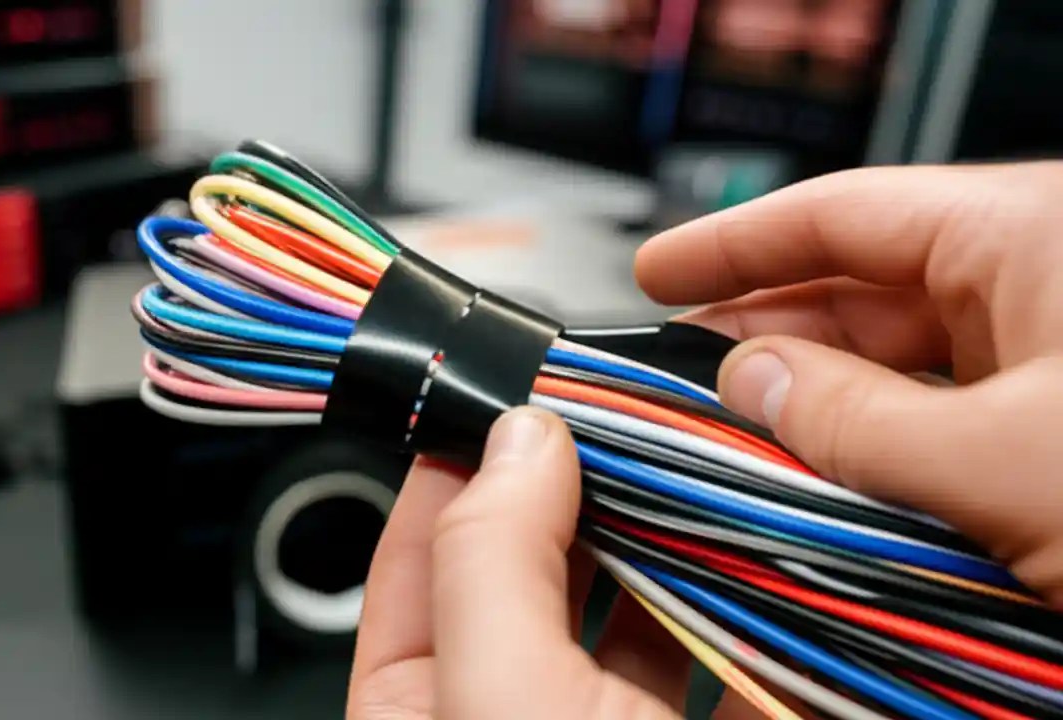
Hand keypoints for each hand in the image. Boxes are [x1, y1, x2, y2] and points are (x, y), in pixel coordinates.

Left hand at [347, 407, 769, 718]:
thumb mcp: (507, 702)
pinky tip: (779, 557)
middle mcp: (517, 715)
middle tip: (624, 418)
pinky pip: (731, 658)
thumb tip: (519, 439)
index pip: (416, 566)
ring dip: (675, 540)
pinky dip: (758, 605)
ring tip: (705, 468)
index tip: (510, 397)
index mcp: (423, 715)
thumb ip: (494, 564)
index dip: (457, 469)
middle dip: (583, 491)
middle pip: (537, 574)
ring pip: (637, 612)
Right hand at [637, 162, 1062, 603]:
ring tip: (734, 438)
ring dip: (814, 404)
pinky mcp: (1054, 426)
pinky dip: (873, 446)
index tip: (658, 271)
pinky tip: (818, 478)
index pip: (845, 212)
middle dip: (764, 334)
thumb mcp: (999, 460)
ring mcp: (1053, 357)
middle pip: (862, 289)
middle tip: (676, 374)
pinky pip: (939, 418)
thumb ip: (855, 420)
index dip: (734, 243)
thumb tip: (752, 383)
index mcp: (1034, 236)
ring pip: (897, 364)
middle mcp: (1040, 281)